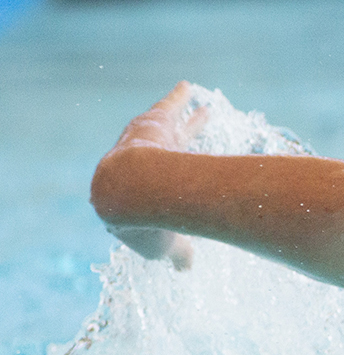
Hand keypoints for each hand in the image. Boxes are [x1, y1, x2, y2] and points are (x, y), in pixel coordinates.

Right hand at [92, 81, 207, 268]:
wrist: (131, 193)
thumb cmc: (148, 225)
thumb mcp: (166, 246)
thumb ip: (177, 253)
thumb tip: (184, 267)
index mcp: (143, 196)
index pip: (159, 194)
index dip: (169, 197)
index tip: (178, 197)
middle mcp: (143, 166)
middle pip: (168, 155)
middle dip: (182, 150)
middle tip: (194, 143)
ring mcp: (149, 145)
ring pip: (172, 130)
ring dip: (185, 121)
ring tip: (201, 109)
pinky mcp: (155, 123)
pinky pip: (169, 106)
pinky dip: (178, 97)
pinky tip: (189, 86)